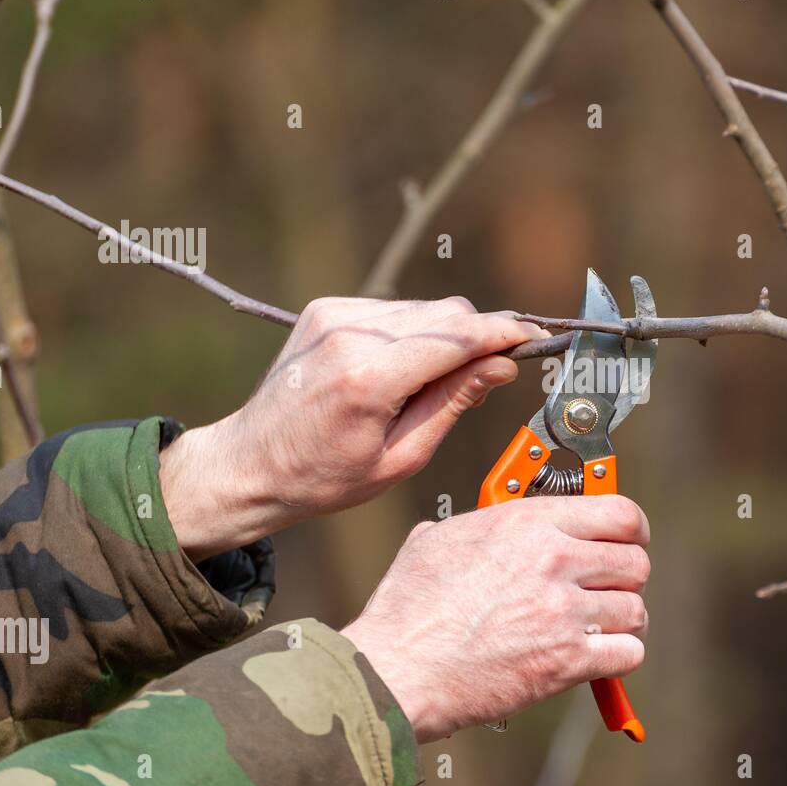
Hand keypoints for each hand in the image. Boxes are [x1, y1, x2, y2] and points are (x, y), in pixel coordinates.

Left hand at [160, 297, 545, 558]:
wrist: (250, 463)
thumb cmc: (323, 476)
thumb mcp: (401, 457)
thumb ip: (454, 403)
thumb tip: (501, 366)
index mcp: (368, 379)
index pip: (457, 336)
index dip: (504, 333)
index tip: (536, 336)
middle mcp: (349, 335)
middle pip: (447, 313)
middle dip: (479, 336)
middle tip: (496, 371)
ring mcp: (334, 315)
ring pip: (424, 309)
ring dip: (445, 337)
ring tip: (432, 386)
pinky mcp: (327, 309)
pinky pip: (395, 311)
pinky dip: (413, 334)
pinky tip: (400, 372)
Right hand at [341, 495, 650, 742]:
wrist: (398, 669)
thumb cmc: (408, 609)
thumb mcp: (440, 539)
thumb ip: (483, 523)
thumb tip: (493, 522)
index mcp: (526, 523)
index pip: (618, 512)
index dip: (631, 527)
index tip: (629, 537)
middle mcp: (552, 560)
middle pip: (635, 560)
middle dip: (626, 575)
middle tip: (609, 586)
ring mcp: (563, 611)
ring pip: (635, 608)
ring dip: (622, 618)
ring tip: (599, 624)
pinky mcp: (566, 661)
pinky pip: (629, 652)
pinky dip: (619, 655)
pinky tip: (596, 654)